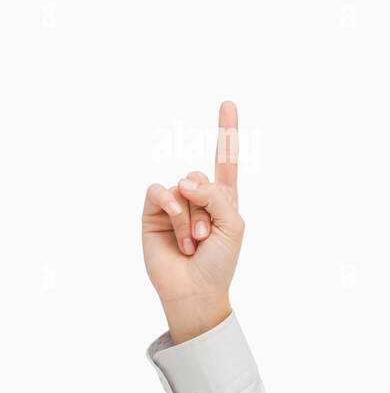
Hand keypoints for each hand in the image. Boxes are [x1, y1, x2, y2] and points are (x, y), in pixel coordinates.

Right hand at [143, 100, 244, 340]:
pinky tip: (179, 235)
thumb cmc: (220, 261)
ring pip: (182, 185)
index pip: (225, 161)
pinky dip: (172, 209)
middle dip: (208, 206)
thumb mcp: (233, 226)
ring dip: (192, 216)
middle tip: (208, 235)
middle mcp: (199, 197)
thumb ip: (217, 196)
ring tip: (194, 241)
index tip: (228, 102)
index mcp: (224, 199)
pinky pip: (159, 192)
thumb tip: (185, 180)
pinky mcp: (153, 211)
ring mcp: (175, 203)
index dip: (226, 132)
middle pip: (202, 175)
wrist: (195, 289)